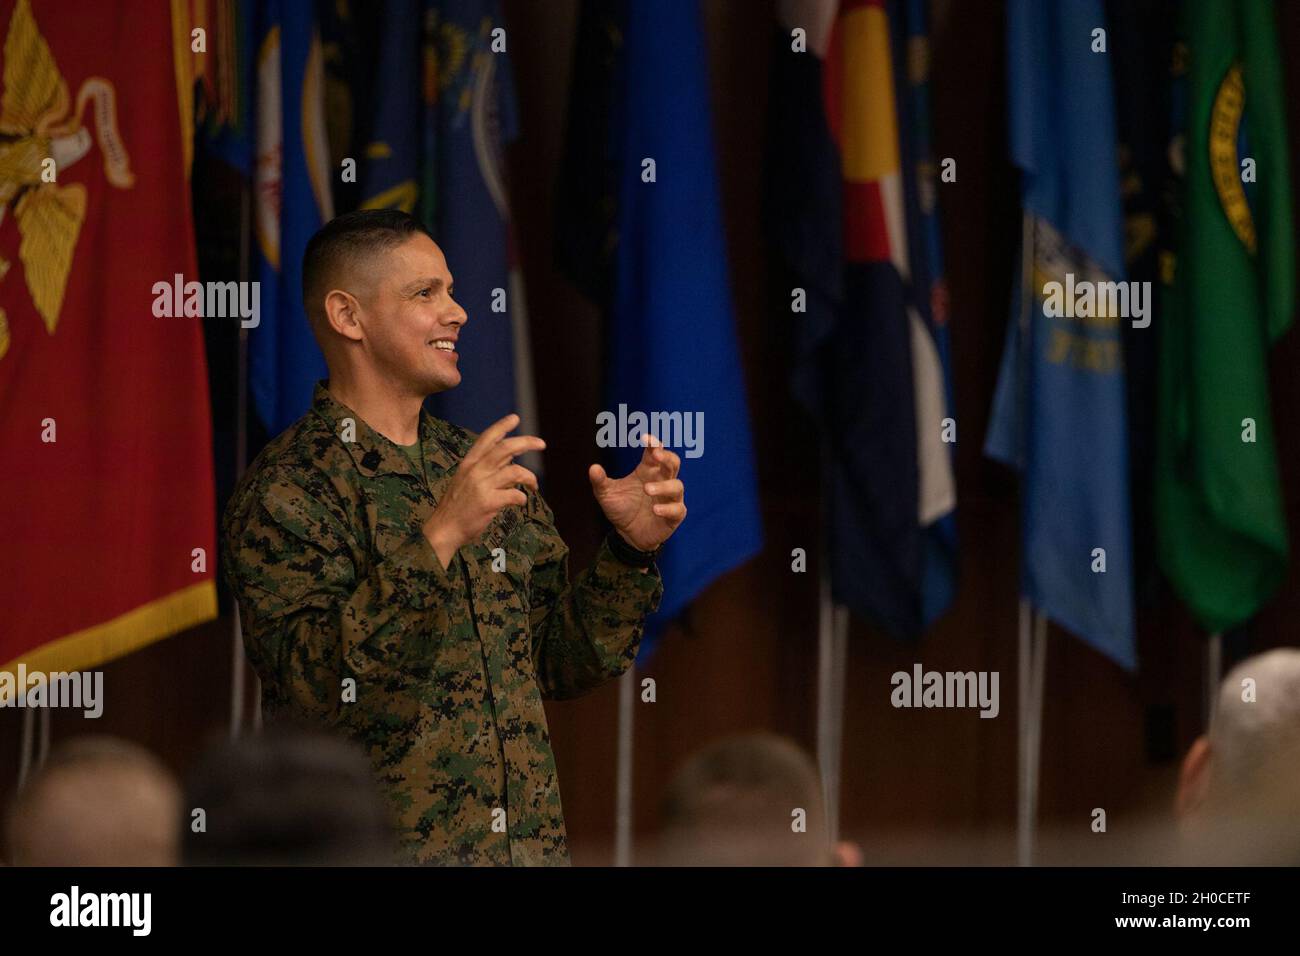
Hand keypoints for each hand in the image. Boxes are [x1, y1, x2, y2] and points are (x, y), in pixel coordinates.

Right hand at [423, 413, 543, 567]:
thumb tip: (511, 461)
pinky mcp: (489, 502)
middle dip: (526, 442)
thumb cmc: (457, 506)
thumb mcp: (465, 480)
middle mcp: (476, 470)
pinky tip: (520, 502)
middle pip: (506, 448)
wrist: (444, 529)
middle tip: (541, 443)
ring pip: (515, 471)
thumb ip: (487, 469)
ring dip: (530, 478)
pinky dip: (522, 498)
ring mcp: (482, 485)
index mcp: (469, 463)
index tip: (515, 418)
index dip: (502, 426)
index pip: (487, 438)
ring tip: (534, 485)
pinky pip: (515, 495)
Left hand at [588, 433, 685, 552]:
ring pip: (677, 486)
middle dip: (667, 457)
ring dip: (664, 486)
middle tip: (656, 455)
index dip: (653, 443)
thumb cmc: (621, 509)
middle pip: (673, 463)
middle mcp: (661, 481)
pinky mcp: (674, 516)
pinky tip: (655, 509)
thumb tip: (593, 468)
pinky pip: (677, 509)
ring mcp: (669, 498)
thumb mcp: (606, 495)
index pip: (655, 452)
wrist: (628, 535)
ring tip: (647, 489)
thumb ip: (600, 481)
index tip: (645, 437)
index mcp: (647, 471)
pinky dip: (668, 508)